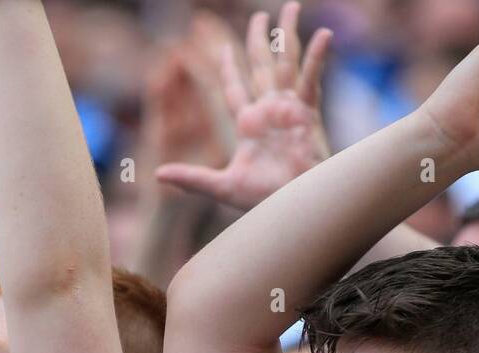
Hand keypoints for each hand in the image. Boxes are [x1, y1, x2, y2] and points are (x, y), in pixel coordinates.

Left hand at [155, 2, 332, 211]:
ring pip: (286, 62)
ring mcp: (289, 108)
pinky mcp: (307, 112)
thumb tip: (157, 176)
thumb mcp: (221, 186)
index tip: (224, 48)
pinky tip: (322, 34)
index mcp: (248, 124)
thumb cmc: (262, 201)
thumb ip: (191, 178)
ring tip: (290, 6)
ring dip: (287, 35)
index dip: (230, 67)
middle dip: (259, 40)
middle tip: (259, 16)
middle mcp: (269, 111)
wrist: (294, 206)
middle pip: (262, 65)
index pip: (235, 87)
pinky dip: (317, 58)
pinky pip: (311, 79)